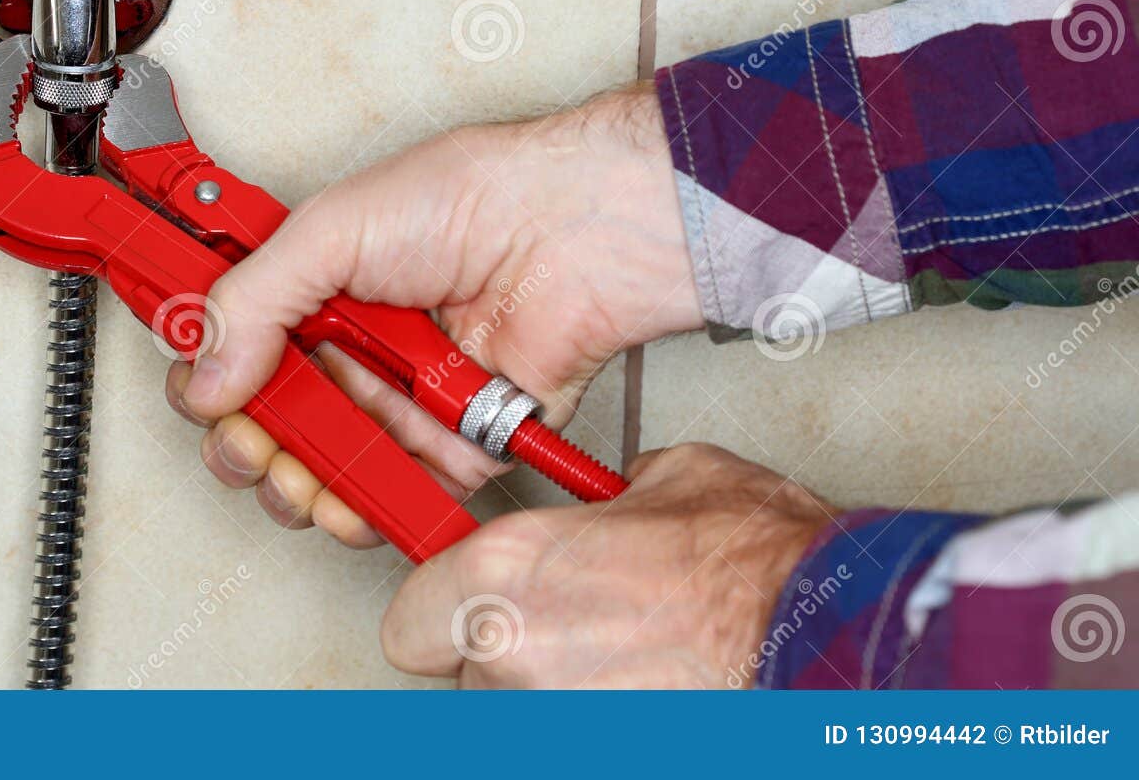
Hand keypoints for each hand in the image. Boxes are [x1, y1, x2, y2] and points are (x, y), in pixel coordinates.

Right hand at [163, 85, 702, 546]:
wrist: (573, 234)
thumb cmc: (475, 199)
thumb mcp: (333, 230)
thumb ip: (254, 300)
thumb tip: (204, 372)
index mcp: (316, 286)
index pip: (234, 341)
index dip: (205, 366)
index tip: (192, 381)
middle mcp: (351, 345)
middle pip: (267, 417)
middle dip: (242, 438)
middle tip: (246, 433)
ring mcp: (396, 398)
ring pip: (320, 465)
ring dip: (292, 480)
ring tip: (292, 466)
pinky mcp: (448, 445)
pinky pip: (393, 493)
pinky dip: (361, 507)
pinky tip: (341, 498)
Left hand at [379, 444, 836, 687]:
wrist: (827, 634)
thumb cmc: (758, 562)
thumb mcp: (664, 481)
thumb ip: (597, 504)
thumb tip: (601, 509)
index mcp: (505, 573)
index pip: (406, 626)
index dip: (436, 614)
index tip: (461, 606)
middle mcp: (512, 655)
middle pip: (465, 677)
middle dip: (508, 653)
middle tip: (570, 626)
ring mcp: (554, 722)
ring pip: (518, 714)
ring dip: (553, 691)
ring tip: (623, 660)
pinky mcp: (599, 754)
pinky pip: (570, 731)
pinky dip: (600, 713)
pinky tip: (646, 688)